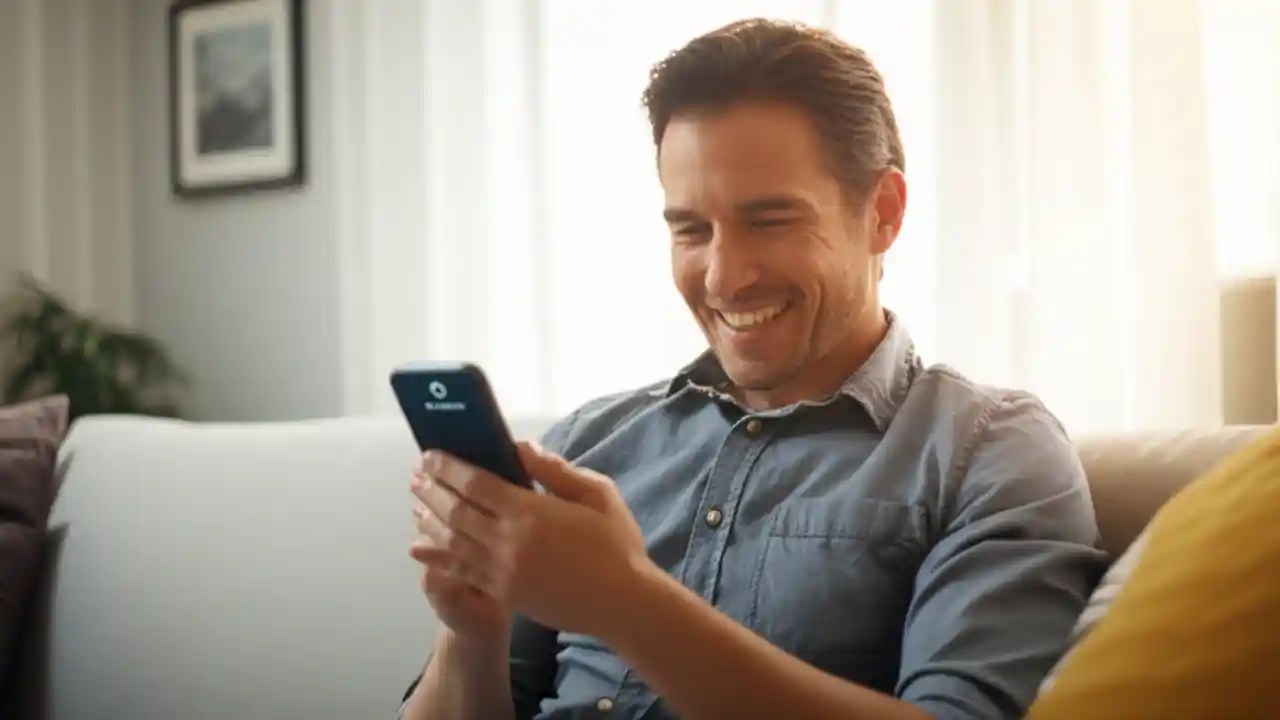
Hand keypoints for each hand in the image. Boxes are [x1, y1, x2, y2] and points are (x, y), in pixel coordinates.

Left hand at [410, 442, 651, 637]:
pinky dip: (436, 556)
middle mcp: (508, 542)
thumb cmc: (615, 544)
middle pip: (456, 511)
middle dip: (432, 489)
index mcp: (530, 512)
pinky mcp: (504, 593)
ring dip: (429, 519)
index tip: (431, 454)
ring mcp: (502, 571)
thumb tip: (520, 447)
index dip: (448, 467)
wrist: (622, 603)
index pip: (475, 483)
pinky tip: (422, 546)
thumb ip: (554, 469)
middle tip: (417, 474)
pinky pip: (460, 571)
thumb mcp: (596, 493)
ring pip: (451, 541)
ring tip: (417, 502)